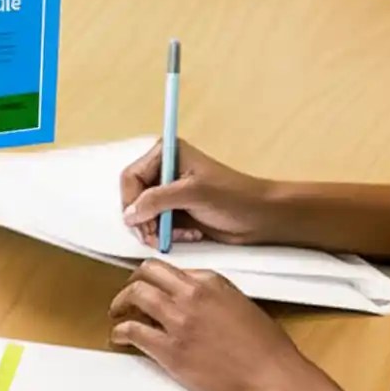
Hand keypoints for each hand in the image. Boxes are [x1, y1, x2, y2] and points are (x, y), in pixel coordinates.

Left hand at [108, 259, 316, 390]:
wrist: (275, 382)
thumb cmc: (268, 352)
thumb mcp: (243, 308)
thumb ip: (215, 299)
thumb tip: (195, 303)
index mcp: (211, 282)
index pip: (170, 269)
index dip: (156, 280)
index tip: (150, 288)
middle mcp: (192, 295)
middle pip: (146, 274)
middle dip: (132, 282)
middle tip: (127, 297)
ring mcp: (178, 321)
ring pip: (134, 295)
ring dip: (120, 303)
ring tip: (118, 314)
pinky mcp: (169, 350)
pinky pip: (132, 331)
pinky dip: (119, 332)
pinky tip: (119, 338)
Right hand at [120, 138, 275, 246]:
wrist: (260, 217)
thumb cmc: (233, 197)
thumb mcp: (193, 194)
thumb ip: (157, 201)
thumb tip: (129, 215)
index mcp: (166, 154)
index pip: (131, 178)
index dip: (131, 202)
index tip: (140, 223)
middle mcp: (164, 170)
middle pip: (134, 198)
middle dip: (144, 220)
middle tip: (156, 237)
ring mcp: (169, 192)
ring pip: (143, 216)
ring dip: (157, 231)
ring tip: (180, 236)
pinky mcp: (176, 211)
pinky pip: (157, 226)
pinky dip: (168, 235)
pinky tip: (190, 235)